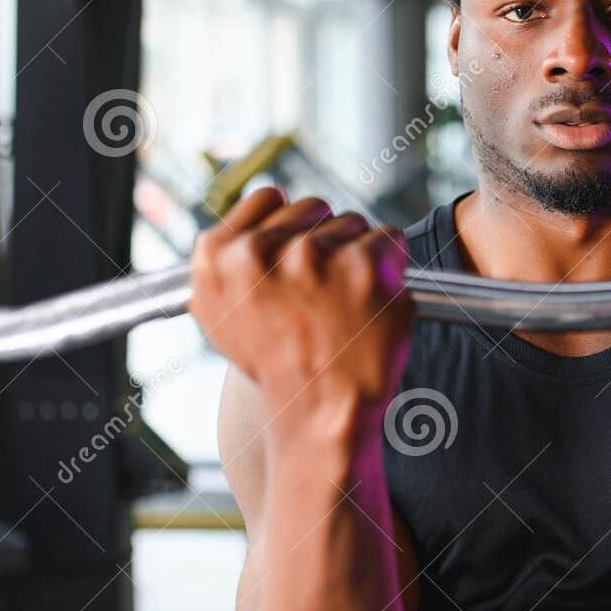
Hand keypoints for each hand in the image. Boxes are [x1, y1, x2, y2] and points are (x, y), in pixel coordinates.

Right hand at [189, 187, 412, 419]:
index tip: (298, 252)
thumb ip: (231, 265)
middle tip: (325, 291)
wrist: (321, 414)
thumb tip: (251, 230)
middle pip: (314, 206)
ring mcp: (311, 255)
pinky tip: (373, 303)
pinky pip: (390, 238)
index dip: (290, 224)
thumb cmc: (281, 368)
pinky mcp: (361, 264)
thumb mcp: (225, 317)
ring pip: (353, 224)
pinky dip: (392, 267)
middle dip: (326, 239)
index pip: (268, 197)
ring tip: (346, 305)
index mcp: (217, 257)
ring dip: (358, 255)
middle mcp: (258, 252)